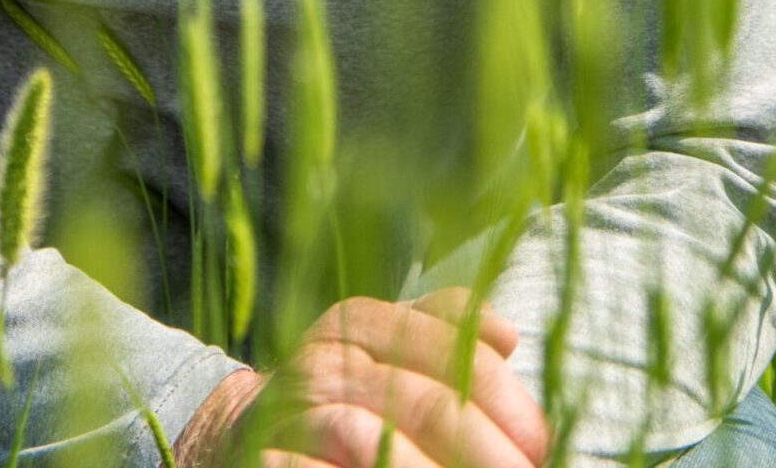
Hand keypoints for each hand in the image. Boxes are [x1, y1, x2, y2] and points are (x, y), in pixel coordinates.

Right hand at [173, 290, 548, 467]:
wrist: (237, 430)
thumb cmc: (342, 391)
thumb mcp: (386, 347)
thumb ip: (445, 333)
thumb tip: (508, 335)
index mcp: (362, 322)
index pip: (443, 342)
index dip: (495, 392)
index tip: (538, 438)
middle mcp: (327, 359)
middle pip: (414, 395)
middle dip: (476, 442)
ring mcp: (292, 412)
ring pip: (365, 434)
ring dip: (419, 467)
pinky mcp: (267, 457)